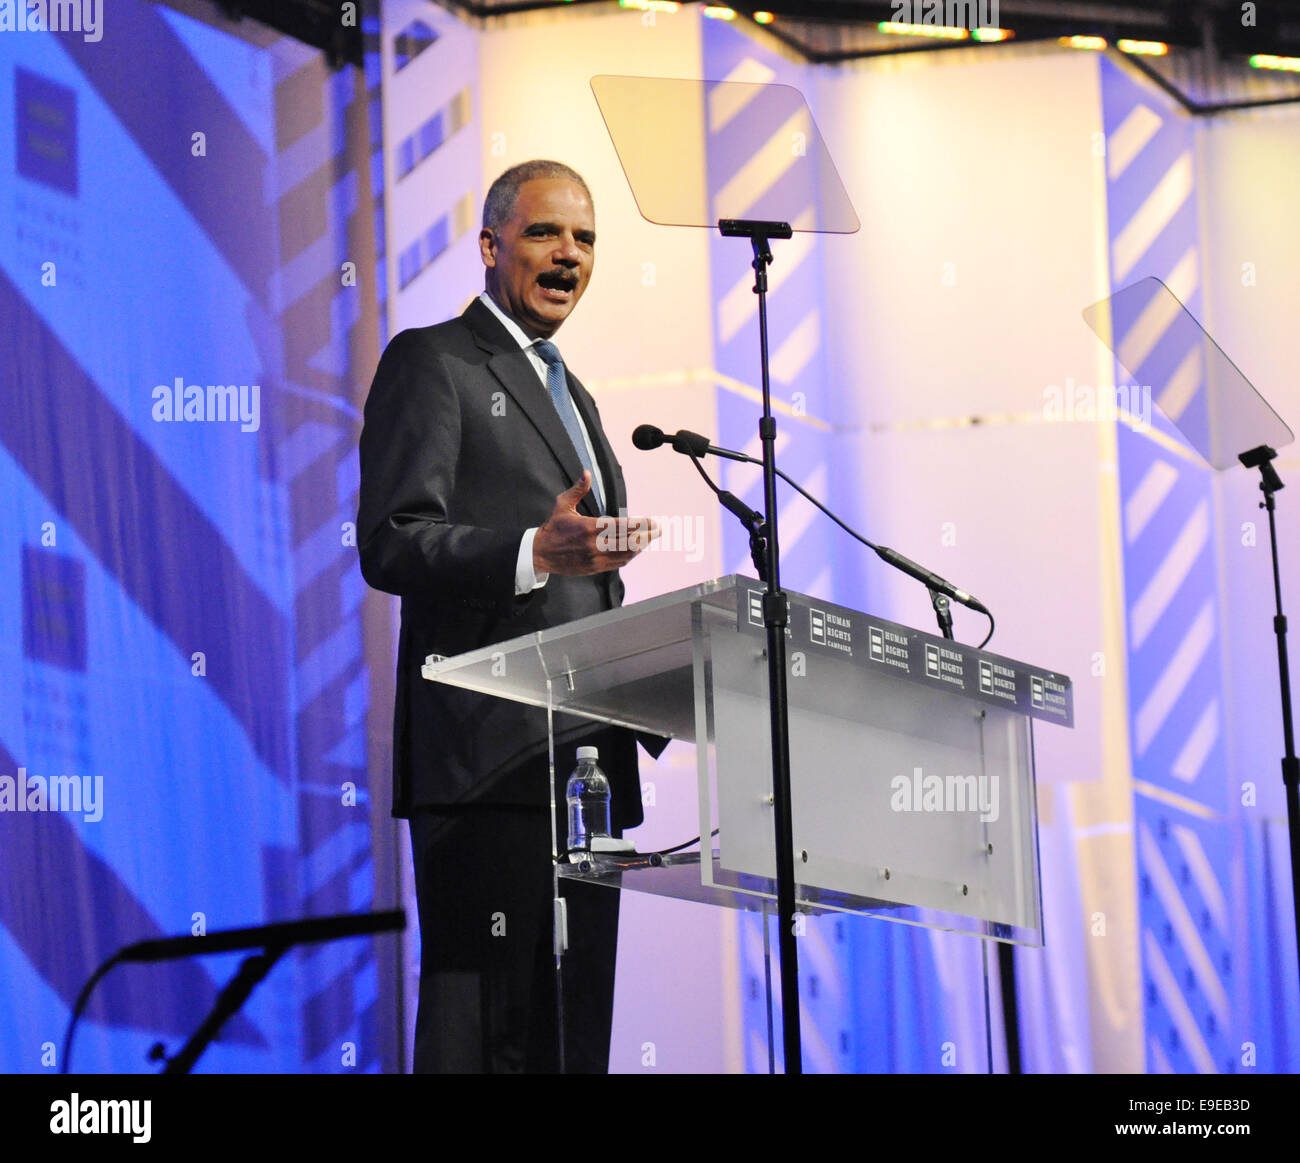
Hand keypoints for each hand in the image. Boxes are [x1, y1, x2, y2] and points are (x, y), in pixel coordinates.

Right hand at [533, 472, 659, 575]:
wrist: (540, 554)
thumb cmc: (553, 527)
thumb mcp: (563, 505)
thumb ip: (578, 489)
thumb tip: (586, 473)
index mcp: (589, 527)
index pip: (622, 526)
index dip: (641, 524)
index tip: (653, 520)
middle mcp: (594, 544)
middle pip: (629, 541)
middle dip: (648, 535)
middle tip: (660, 529)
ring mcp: (596, 558)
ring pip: (627, 553)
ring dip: (642, 546)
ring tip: (652, 538)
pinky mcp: (595, 568)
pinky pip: (619, 563)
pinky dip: (631, 555)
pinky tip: (637, 549)